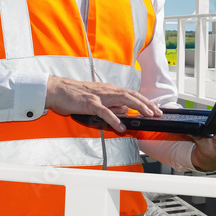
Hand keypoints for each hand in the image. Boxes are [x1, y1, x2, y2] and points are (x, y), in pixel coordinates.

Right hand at [45, 76, 160, 131]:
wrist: (57, 90)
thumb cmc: (75, 95)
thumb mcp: (97, 100)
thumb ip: (112, 105)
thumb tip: (126, 111)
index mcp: (109, 89)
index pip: (132, 94)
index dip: (145, 101)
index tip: (156, 109)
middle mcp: (107, 90)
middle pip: (132, 95)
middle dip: (147, 104)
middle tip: (158, 113)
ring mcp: (99, 96)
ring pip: (123, 99)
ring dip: (137, 107)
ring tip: (147, 116)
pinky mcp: (89, 103)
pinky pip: (104, 111)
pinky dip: (114, 118)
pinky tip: (122, 126)